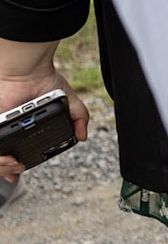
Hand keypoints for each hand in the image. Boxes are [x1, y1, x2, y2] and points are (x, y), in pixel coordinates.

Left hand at [0, 45, 84, 182]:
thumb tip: (83, 137)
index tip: (19, 172)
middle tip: (18, 167)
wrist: (28, 71)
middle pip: (6, 156)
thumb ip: (79, 118)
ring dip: (3, 165)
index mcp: (29, 125)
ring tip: (13, 163)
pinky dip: (0, 154)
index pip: (21, 150)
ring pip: (0, 153)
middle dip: (9, 168)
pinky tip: (6, 157)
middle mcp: (14, 127)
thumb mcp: (70, 102)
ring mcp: (4, 127)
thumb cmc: (45, 80)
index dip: (18, 163)